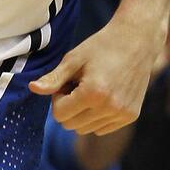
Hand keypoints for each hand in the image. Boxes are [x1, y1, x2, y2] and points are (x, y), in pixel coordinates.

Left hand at [29, 18, 157, 134]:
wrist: (136, 40)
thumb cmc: (101, 45)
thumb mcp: (74, 58)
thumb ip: (54, 78)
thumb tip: (33, 88)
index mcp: (93, 93)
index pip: (59, 114)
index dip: (58, 97)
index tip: (67, 81)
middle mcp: (110, 108)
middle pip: (71, 125)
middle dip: (68, 106)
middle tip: (77, 84)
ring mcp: (122, 114)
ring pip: (86, 130)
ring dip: (82, 113)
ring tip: (91, 88)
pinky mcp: (130, 116)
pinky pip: (102, 129)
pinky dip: (96, 117)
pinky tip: (103, 95)